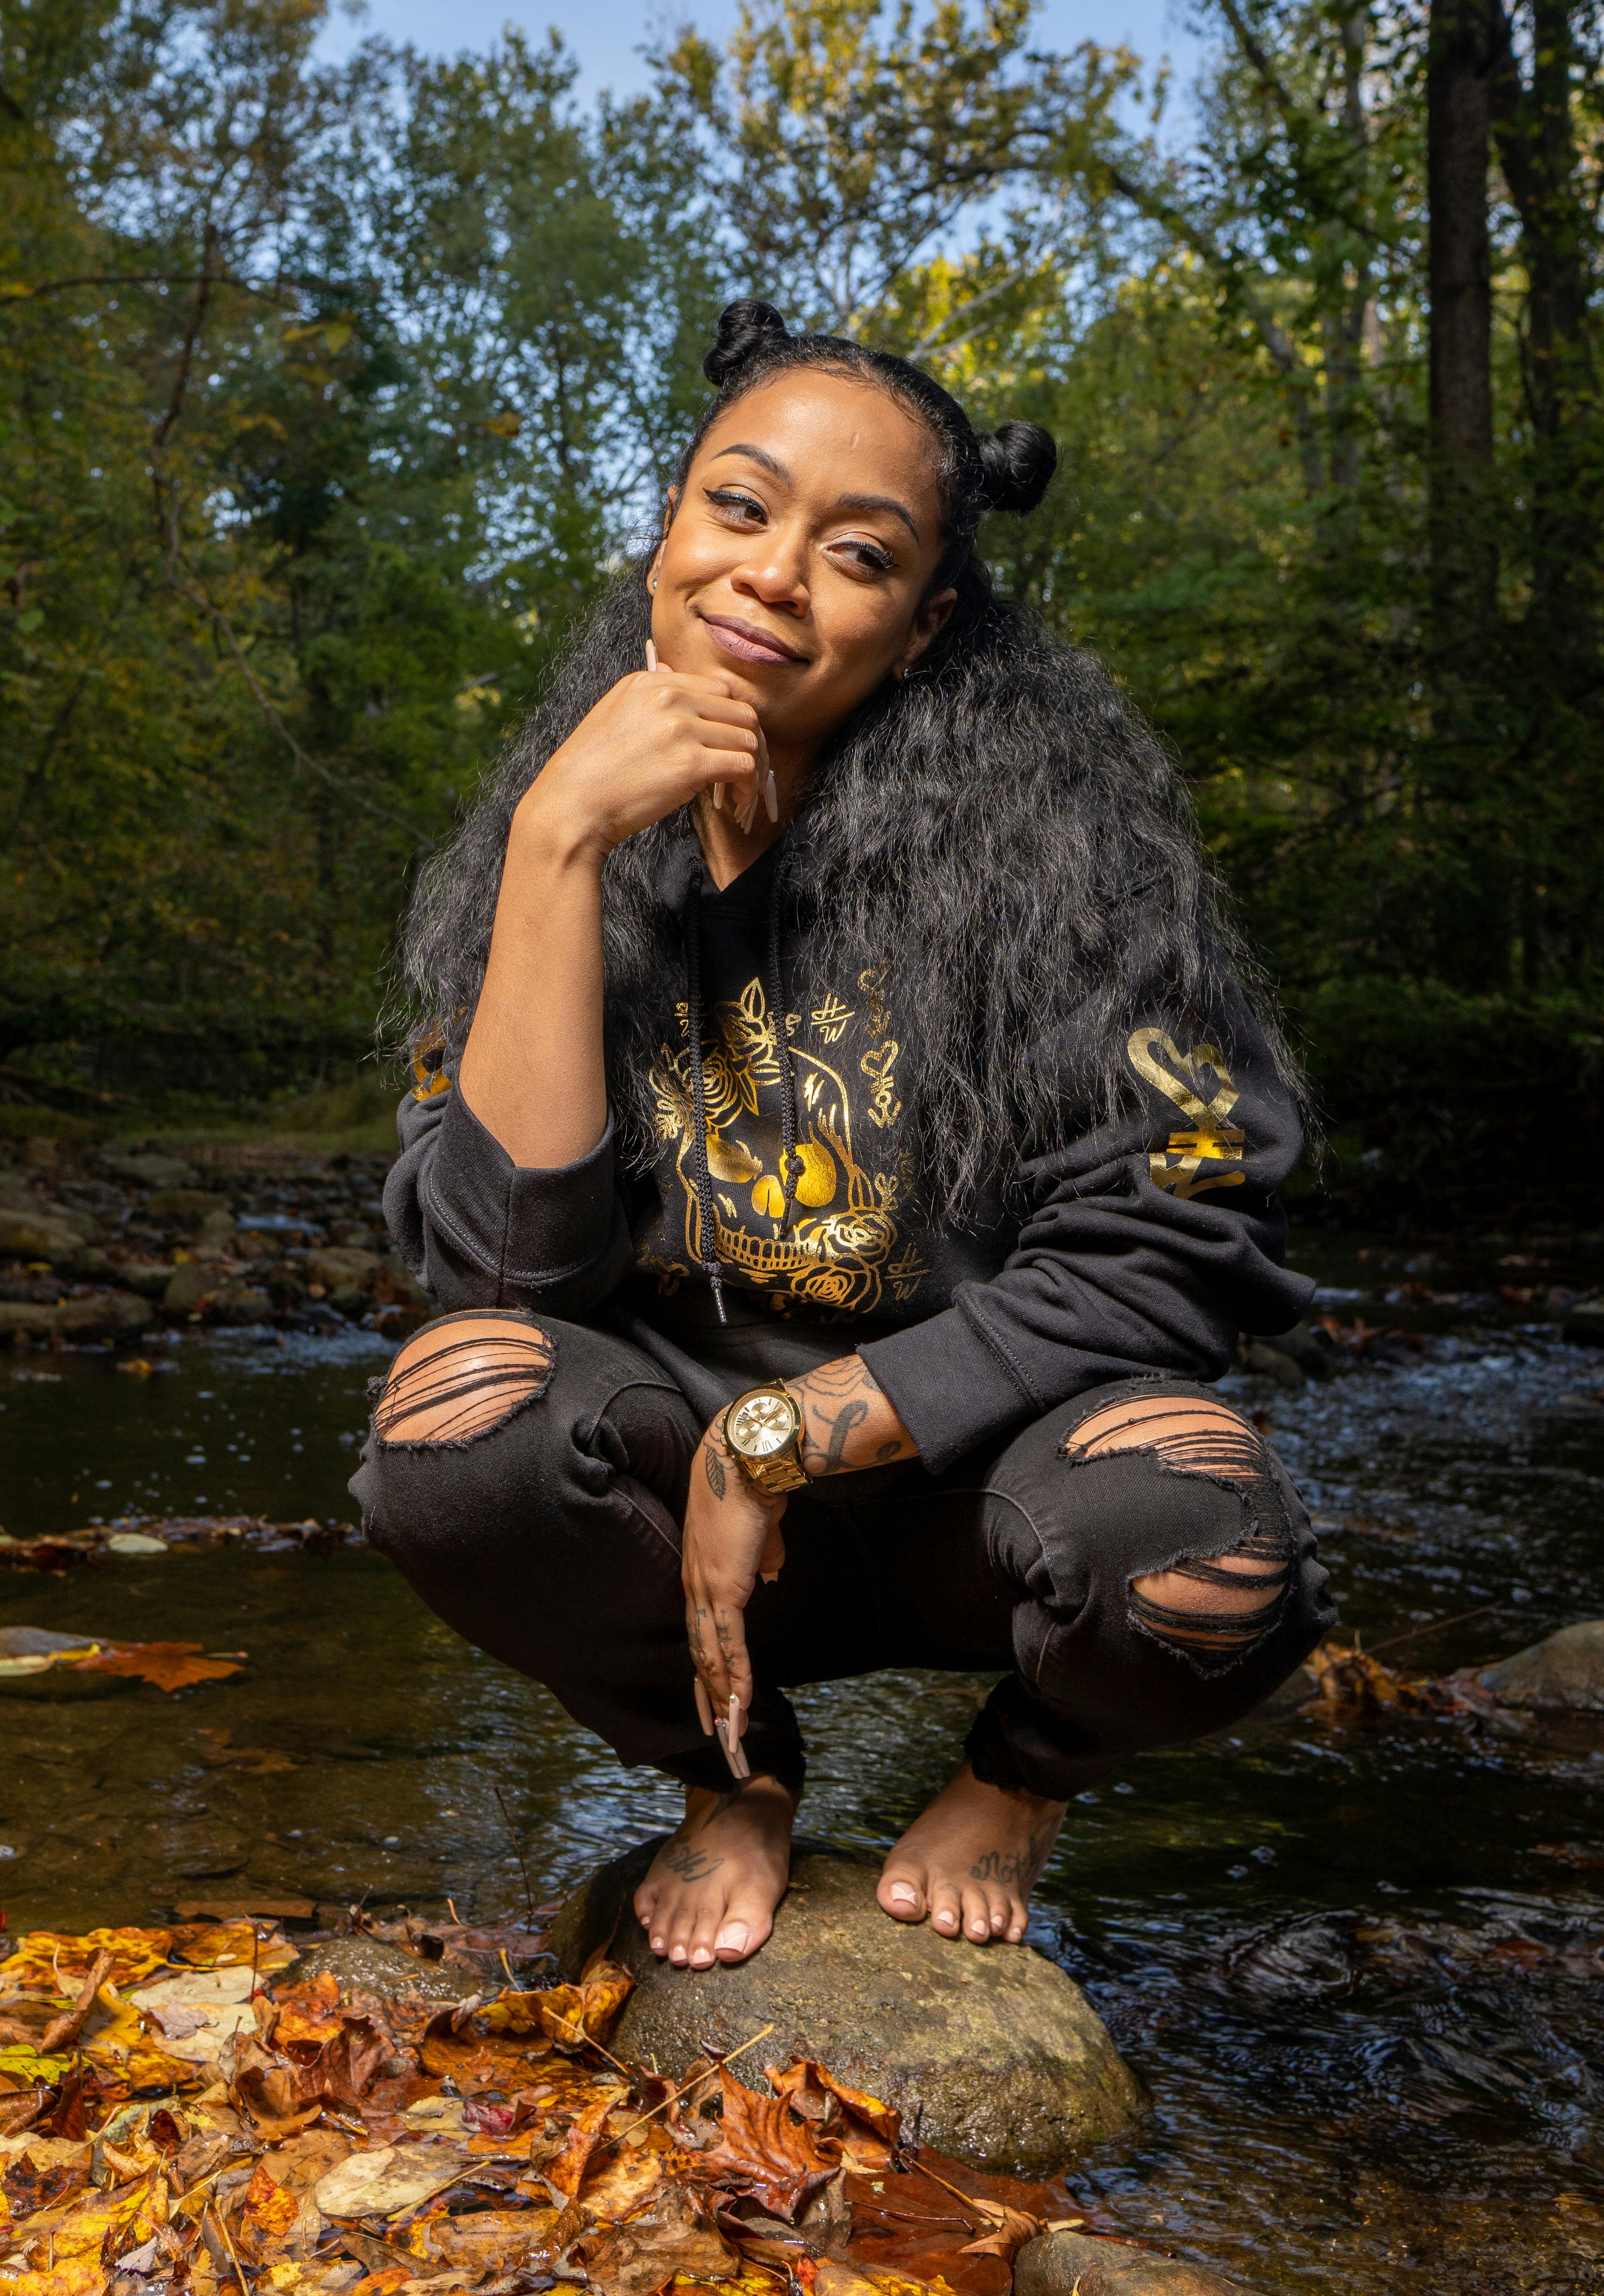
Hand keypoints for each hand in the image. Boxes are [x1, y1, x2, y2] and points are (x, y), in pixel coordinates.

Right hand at [516, 647, 765, 864]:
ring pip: (748, 737)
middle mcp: (669, 696)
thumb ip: (650, 696)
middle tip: (742, 771)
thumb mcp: (615, 713)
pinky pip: (744, 765)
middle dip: (749, 741)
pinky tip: (737, 799)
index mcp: (651, 681)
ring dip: (753, 765)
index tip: (726, 745)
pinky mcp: (691, 763)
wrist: (572, 805)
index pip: (718, 688)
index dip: (730, 719)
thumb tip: (673, 675)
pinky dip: (749, 784)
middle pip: (741, 710)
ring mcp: (681, 728)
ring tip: (741, 789)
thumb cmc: (593, 771)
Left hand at [682, 1419, 786, 1735]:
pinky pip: (728, 1643)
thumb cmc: (755, 1491)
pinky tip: (741, 1701)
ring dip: (722, 1696)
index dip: (706, 1669)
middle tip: (718, 1732)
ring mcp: (706, 1589)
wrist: (749, 1462)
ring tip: (731, 1731)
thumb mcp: (761, 1534)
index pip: (700, 1632)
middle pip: (700, 1654)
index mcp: (702, 1574)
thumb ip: (762, 1558)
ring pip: (710, 1656)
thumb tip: (769, 1574)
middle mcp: (695, 1586)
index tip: (711, 1699)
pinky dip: (736, 1675)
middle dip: (710, 1696)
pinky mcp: (724, 1588)